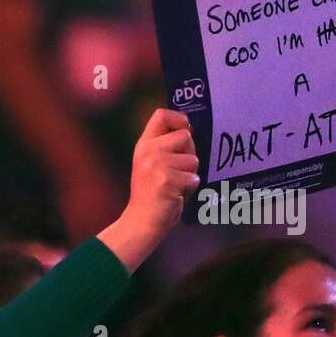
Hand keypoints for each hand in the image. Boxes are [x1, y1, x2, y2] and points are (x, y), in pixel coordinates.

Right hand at [97, 108, 198, 272]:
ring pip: (193, 159)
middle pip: (186, 137)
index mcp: (144, 144)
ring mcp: (157, 165)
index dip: (178, 118)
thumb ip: (165, 146)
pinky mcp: (168, 180)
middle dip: (189, 154)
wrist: (141, 221)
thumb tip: (190, 130)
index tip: (185, 128)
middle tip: (176, 172)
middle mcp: (149, 151)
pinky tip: (175, 194)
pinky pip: (194, 178)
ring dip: (190, 174)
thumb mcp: (151, 163)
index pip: (161, 115)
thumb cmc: (152, 193)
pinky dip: (190, 188)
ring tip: (174, 185)